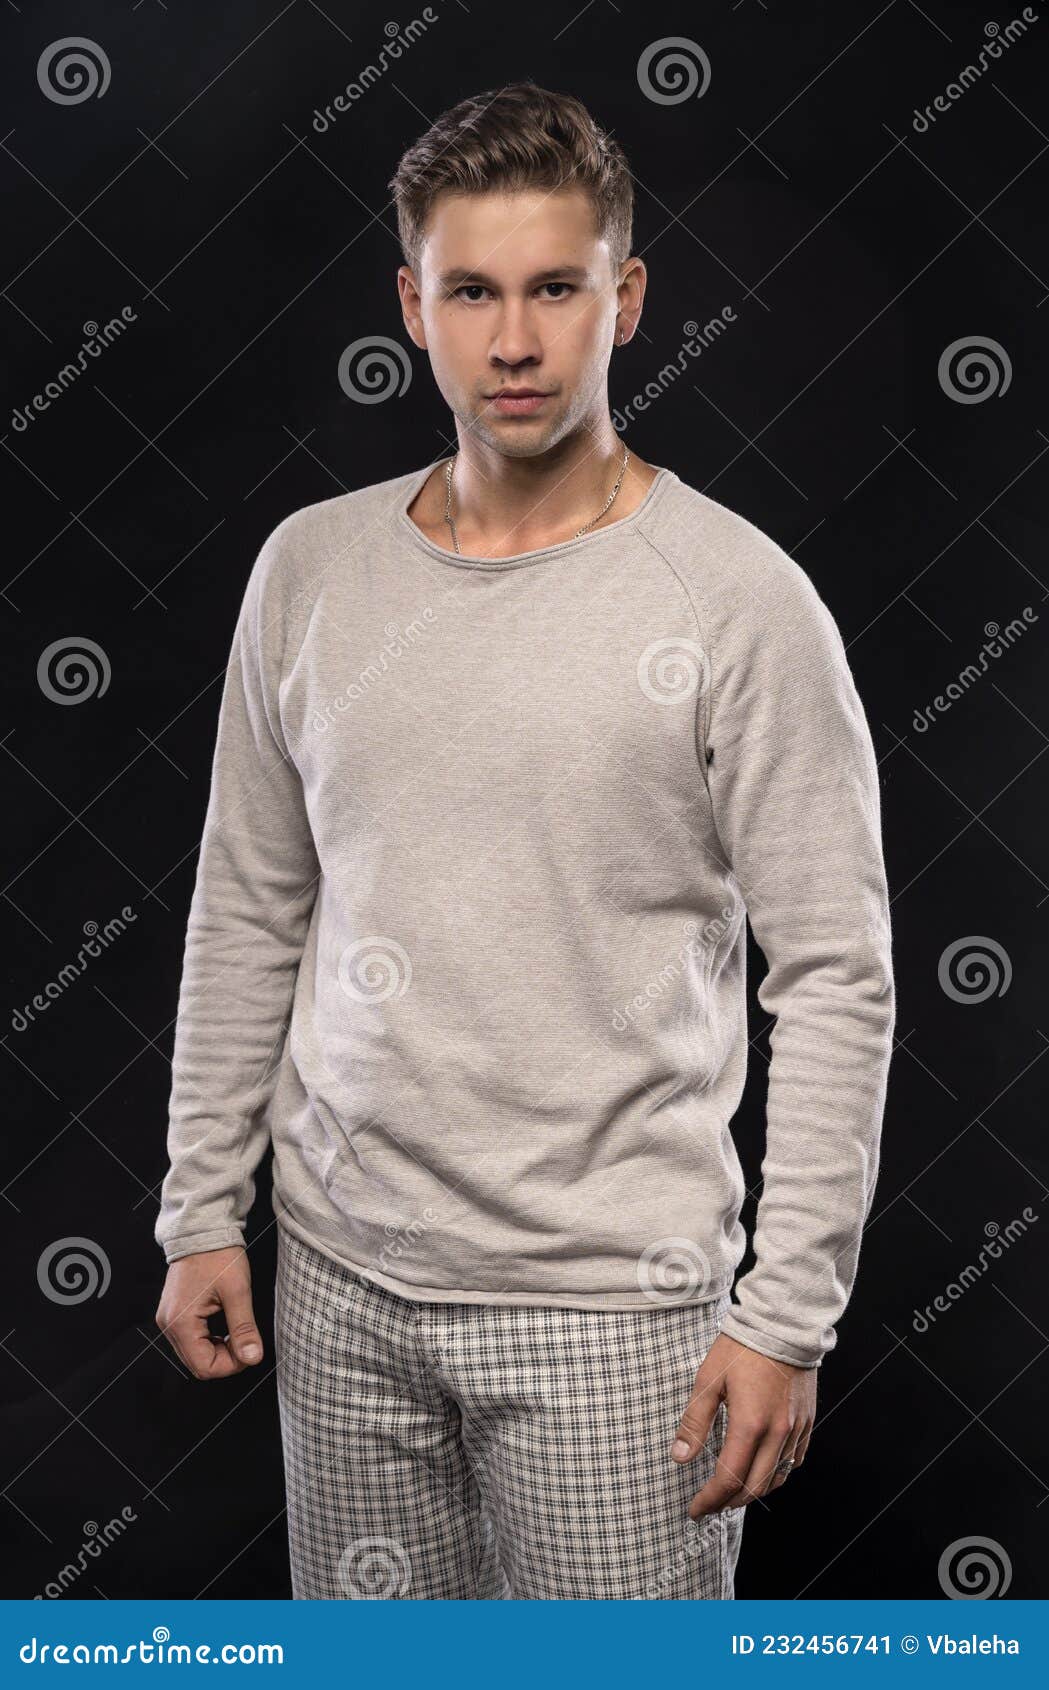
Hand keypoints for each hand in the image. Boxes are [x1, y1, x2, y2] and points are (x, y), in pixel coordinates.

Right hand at [155, 1246, 263, 1379]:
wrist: (201, 1230)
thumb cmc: (217, 1255)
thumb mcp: (237, 1291)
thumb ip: (244, 1328)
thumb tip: (253, 1357)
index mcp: (181, 1322)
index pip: (204, 1367)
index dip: (232, 1365)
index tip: (250, 1350)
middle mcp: (169, 1324)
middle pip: (197, 1364)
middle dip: (225, 1359)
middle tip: (246, 1341)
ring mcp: (168, 1318)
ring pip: (194, 1354)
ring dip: (218, 1350)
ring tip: (236, 1330)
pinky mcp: (173, 1312)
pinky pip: (191, 1339)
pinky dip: (209, 1340)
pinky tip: (224, 1326)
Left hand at [670, 1332, 816, 1518]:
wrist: (783, 1323)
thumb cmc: (742, 1347)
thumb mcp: (708, 1381)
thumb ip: (695, 1422)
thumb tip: (680, 1456)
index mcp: (750, 1424)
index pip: (728, 1478)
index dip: (710, 1499)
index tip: (695, 1509)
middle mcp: (777, 1433)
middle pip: (754, 1488)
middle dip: (729, 1503)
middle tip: (711, 1506)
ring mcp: (795, 1429)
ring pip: (777, 1479)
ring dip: (754, 1493)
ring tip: (733, 1494)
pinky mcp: (806, 1421)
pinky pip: (794, 1461)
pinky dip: (776, 1474)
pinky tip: (762, 1471)